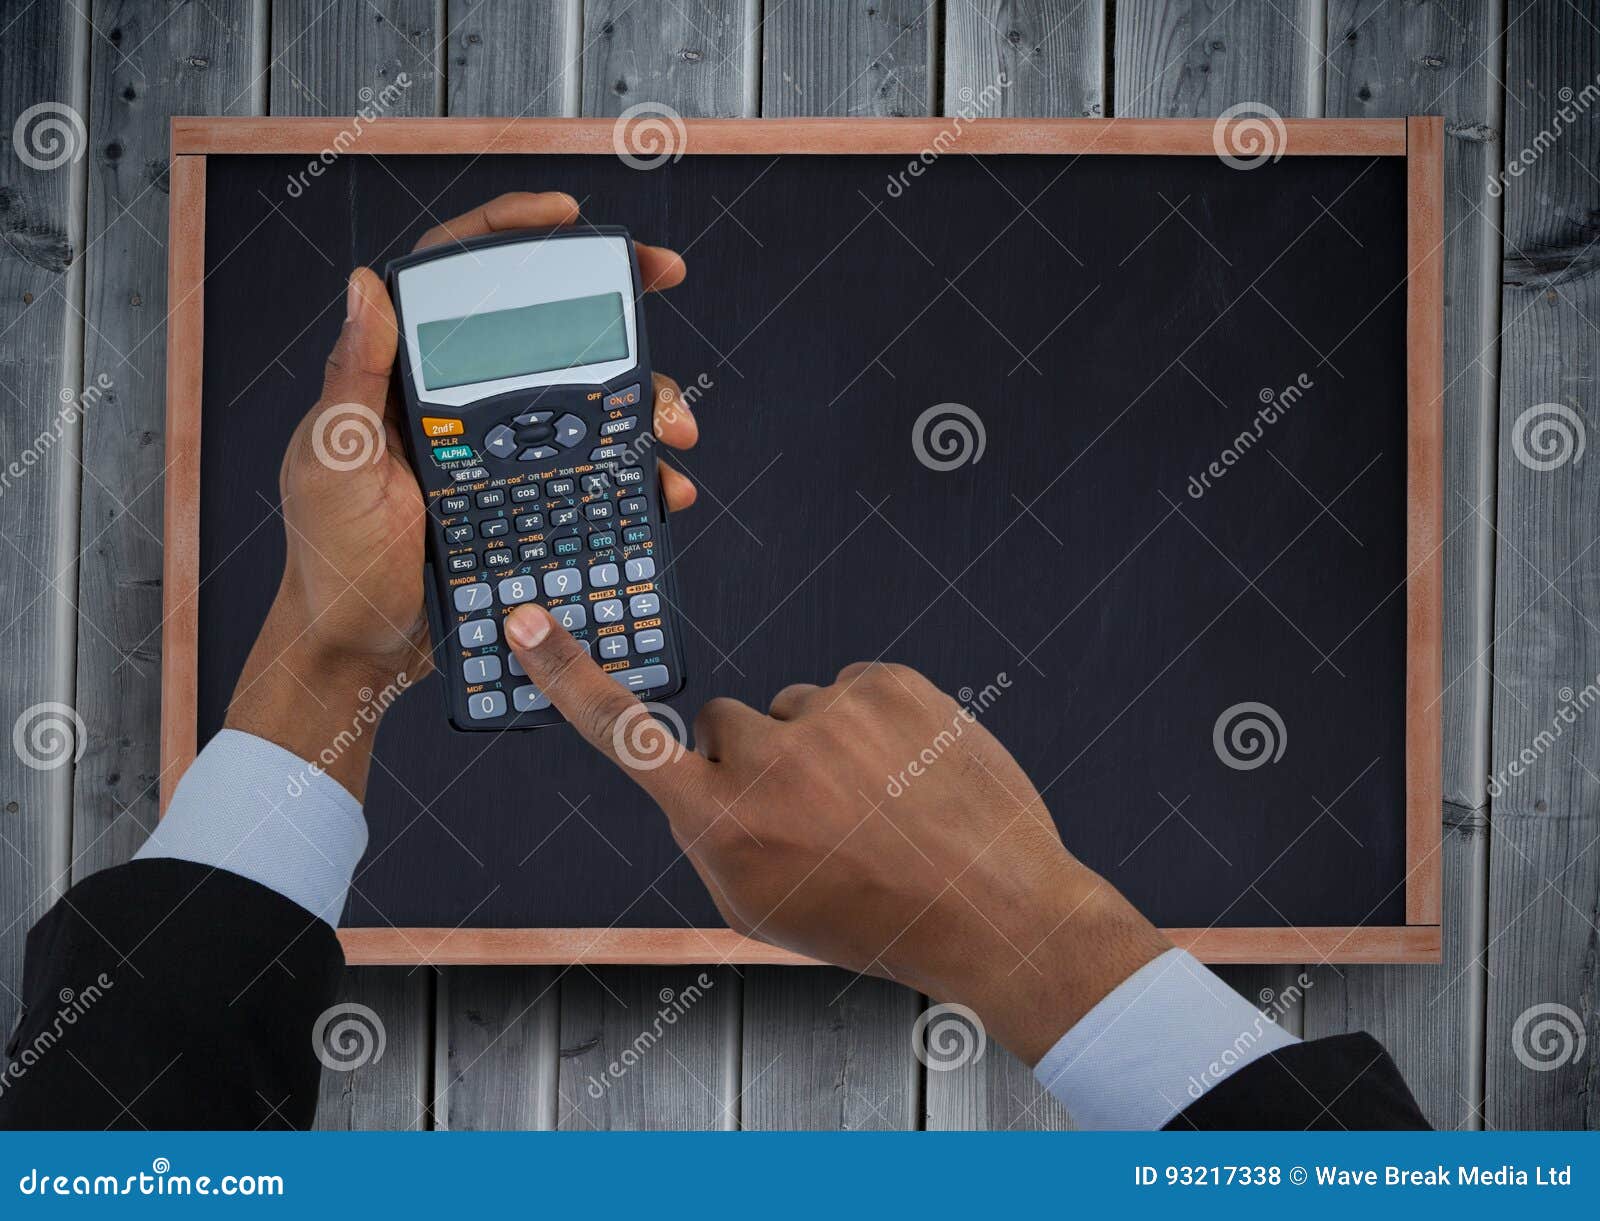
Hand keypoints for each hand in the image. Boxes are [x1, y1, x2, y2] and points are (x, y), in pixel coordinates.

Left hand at [225, 192, 698, 798]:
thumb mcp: (333, 462)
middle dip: (610, 310)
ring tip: (675, 427)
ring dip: (642, 403)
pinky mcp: (527, 502)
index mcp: (402, 378)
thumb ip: (353, 377)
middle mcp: (456, 403)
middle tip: (663, 288)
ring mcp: (497, 453)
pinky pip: (594, 475)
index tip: (570, 218)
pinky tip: (664, 487)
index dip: (511, 234)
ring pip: (585, 404)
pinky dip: (637, 477)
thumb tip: (364, 283)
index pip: (456, 281)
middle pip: (544, 332)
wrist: (360, 650)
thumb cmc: (329, 558)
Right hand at [501, 605, 1171, 1064]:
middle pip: (726, 722)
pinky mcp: (887, 683)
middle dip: (756, 754)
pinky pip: (851, 687)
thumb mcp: (760, 905)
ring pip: (794, 705)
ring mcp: (830, 713)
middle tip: (818, 808)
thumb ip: (710, 832)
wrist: (993, 907)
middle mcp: (766, 761)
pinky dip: (872, 721)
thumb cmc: (874, 919)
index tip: (524, 619)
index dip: (567, 677)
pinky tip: (905, 772)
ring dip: (821, 741)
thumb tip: (703, 767)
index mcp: (722, 824)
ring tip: (877, 801)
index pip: (625, 736)